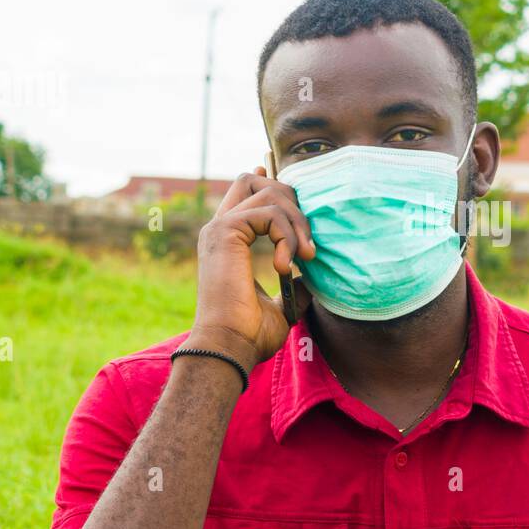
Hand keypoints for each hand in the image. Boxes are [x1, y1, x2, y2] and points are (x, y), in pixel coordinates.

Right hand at [184, 167, 314, 366]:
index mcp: (228, 241)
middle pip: (256, 181)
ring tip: (304, 258)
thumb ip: (292, 288)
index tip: (290, 192)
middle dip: (292, 203)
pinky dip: (287, 235)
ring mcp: (220, 227)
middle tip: (307, 248)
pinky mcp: (226, 231)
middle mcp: (220, 228)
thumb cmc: (249, 334)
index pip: (243, 192)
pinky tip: (286, 265)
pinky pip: (270, 212)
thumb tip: (309, 281)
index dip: (268, 182)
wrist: (230, 346)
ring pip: (269, 193)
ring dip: (297, 222)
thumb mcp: (280, 307)